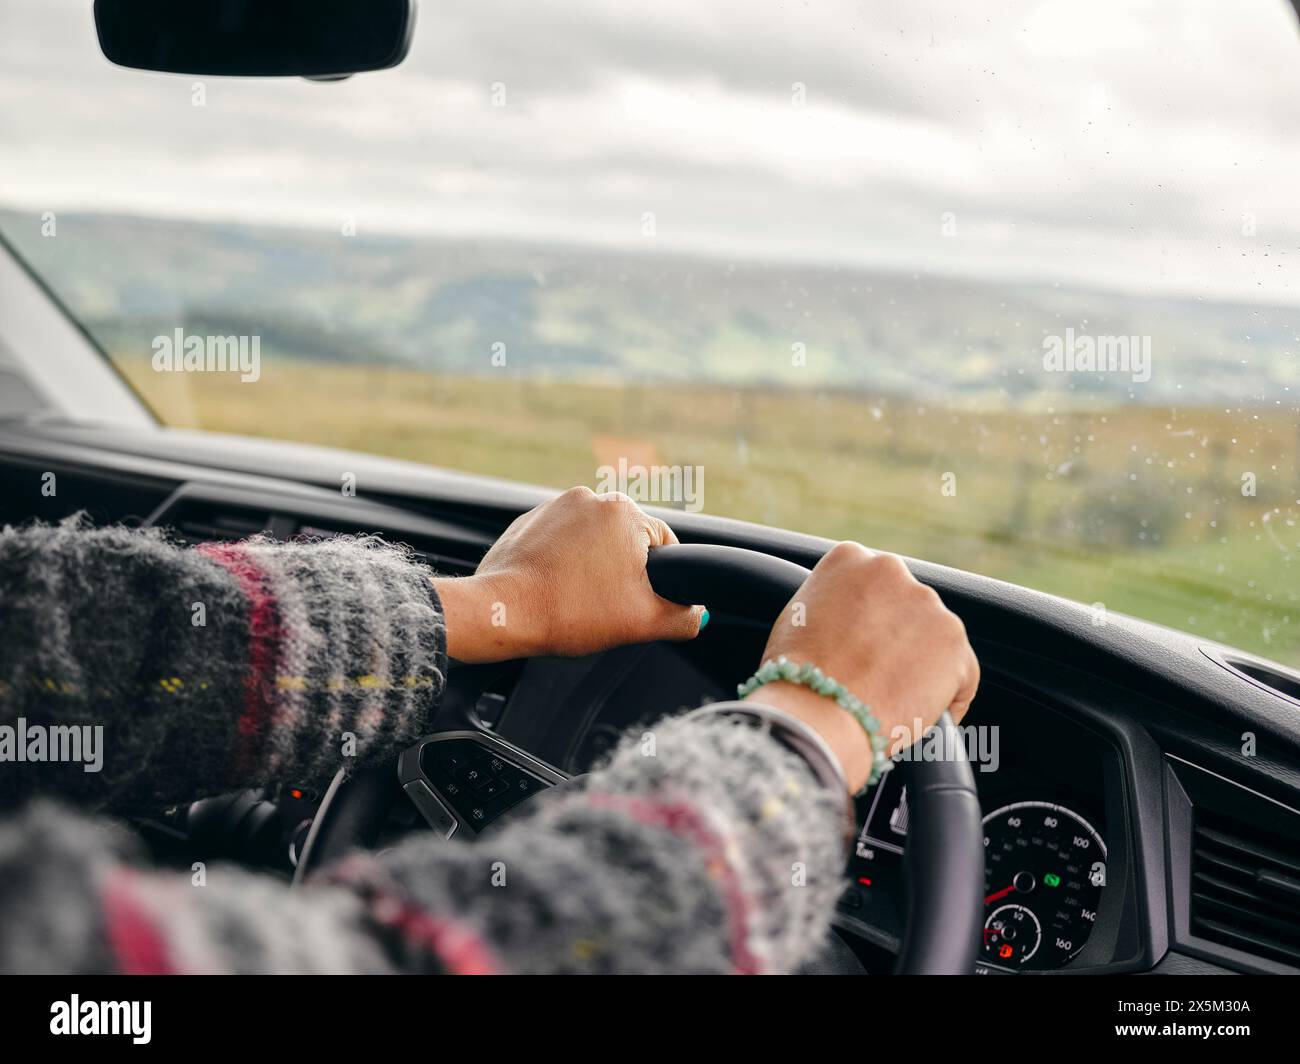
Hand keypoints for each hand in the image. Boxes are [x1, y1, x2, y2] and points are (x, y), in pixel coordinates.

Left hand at [432, 486, 705, 662]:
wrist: (503, 612)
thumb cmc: (570, 612)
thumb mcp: (644, 622)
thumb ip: (685, 617)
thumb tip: (698, 614)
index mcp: (625, 512)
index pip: (664, 546)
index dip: (657, 580)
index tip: (636, 602)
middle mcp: (591, 498)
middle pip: (626, 542)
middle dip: (621, 573)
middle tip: (604, 605)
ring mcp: (555, 506)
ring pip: (593, 542)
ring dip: (591, 567)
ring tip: (575, 598)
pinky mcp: (528, 520)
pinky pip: (560, 541)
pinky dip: (562, 563)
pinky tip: (554, 588)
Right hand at [744, 542, 978, 791]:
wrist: (818, 711)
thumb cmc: (796, 675)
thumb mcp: (798, 618)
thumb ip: (829, 603)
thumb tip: (843, 620)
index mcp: (848, 558)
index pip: (873, 585)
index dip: (869, 621)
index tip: (862, 645)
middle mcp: (890, 570)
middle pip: (905, 607)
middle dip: (897, 638)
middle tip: (877, 675)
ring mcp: (926, 602)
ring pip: (933, 638)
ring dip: (921, 664)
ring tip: (894, 698)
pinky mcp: (953, 639)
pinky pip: (961, 672)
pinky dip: (948, 696)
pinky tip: (924, 714)